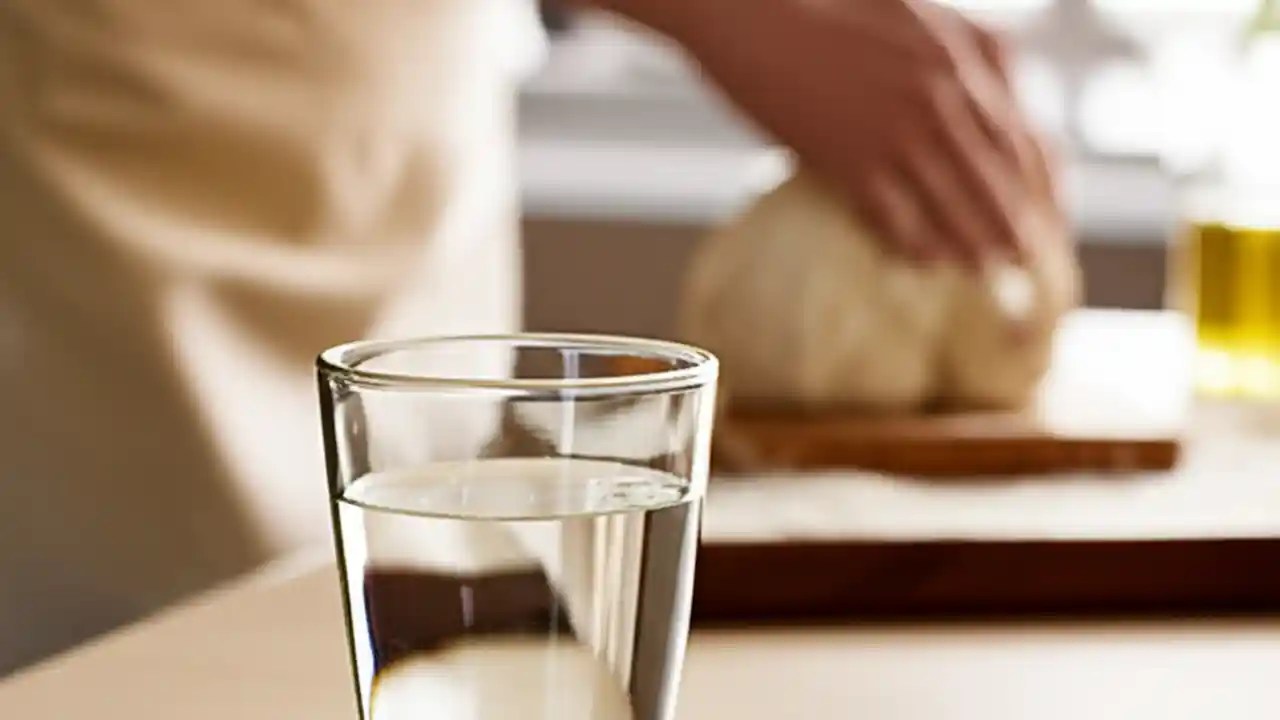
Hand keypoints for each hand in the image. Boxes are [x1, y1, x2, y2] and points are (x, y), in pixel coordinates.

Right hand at [601, 0, 1062, 265]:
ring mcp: (897, 128)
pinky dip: (916, 243)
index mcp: (960, 55)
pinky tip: (927, 262)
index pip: (1023, 137)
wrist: (747, 10)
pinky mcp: (850, 157)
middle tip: (1029, 261)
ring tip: (986, 272)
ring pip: (954, 203)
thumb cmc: (823, 5)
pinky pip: (896, 215)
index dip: (1043, 186)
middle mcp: (940, 94)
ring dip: (975, 245)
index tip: (1049, 216)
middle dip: (1017, 226)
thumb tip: (998, 86)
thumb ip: (961, 45)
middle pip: (997, 178)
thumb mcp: (911, 12)